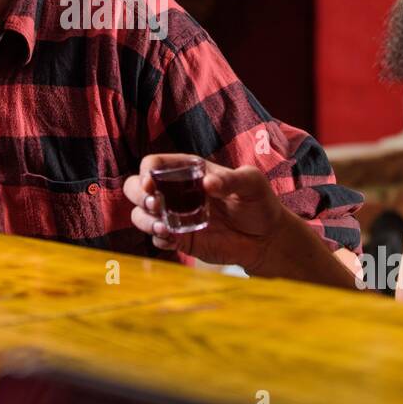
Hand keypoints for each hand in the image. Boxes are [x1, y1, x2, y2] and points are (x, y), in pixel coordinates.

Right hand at [123, 153, 293, 271]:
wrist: (266, 237)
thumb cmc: (259, 202)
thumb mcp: (251, 183)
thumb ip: (231, 180)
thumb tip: (208, 183)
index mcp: (189, 170)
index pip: (155, 164)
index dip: (147, 171)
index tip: (151, 184)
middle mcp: (176, 191)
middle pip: (136, 187)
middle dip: (138, 195)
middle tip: (155, 204)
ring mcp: (175, 216)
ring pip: (139, 215)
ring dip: (144, 219)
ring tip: (162, 226)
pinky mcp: (180, 239)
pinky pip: (157, 239)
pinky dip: (158, 239)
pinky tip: (171, 238)